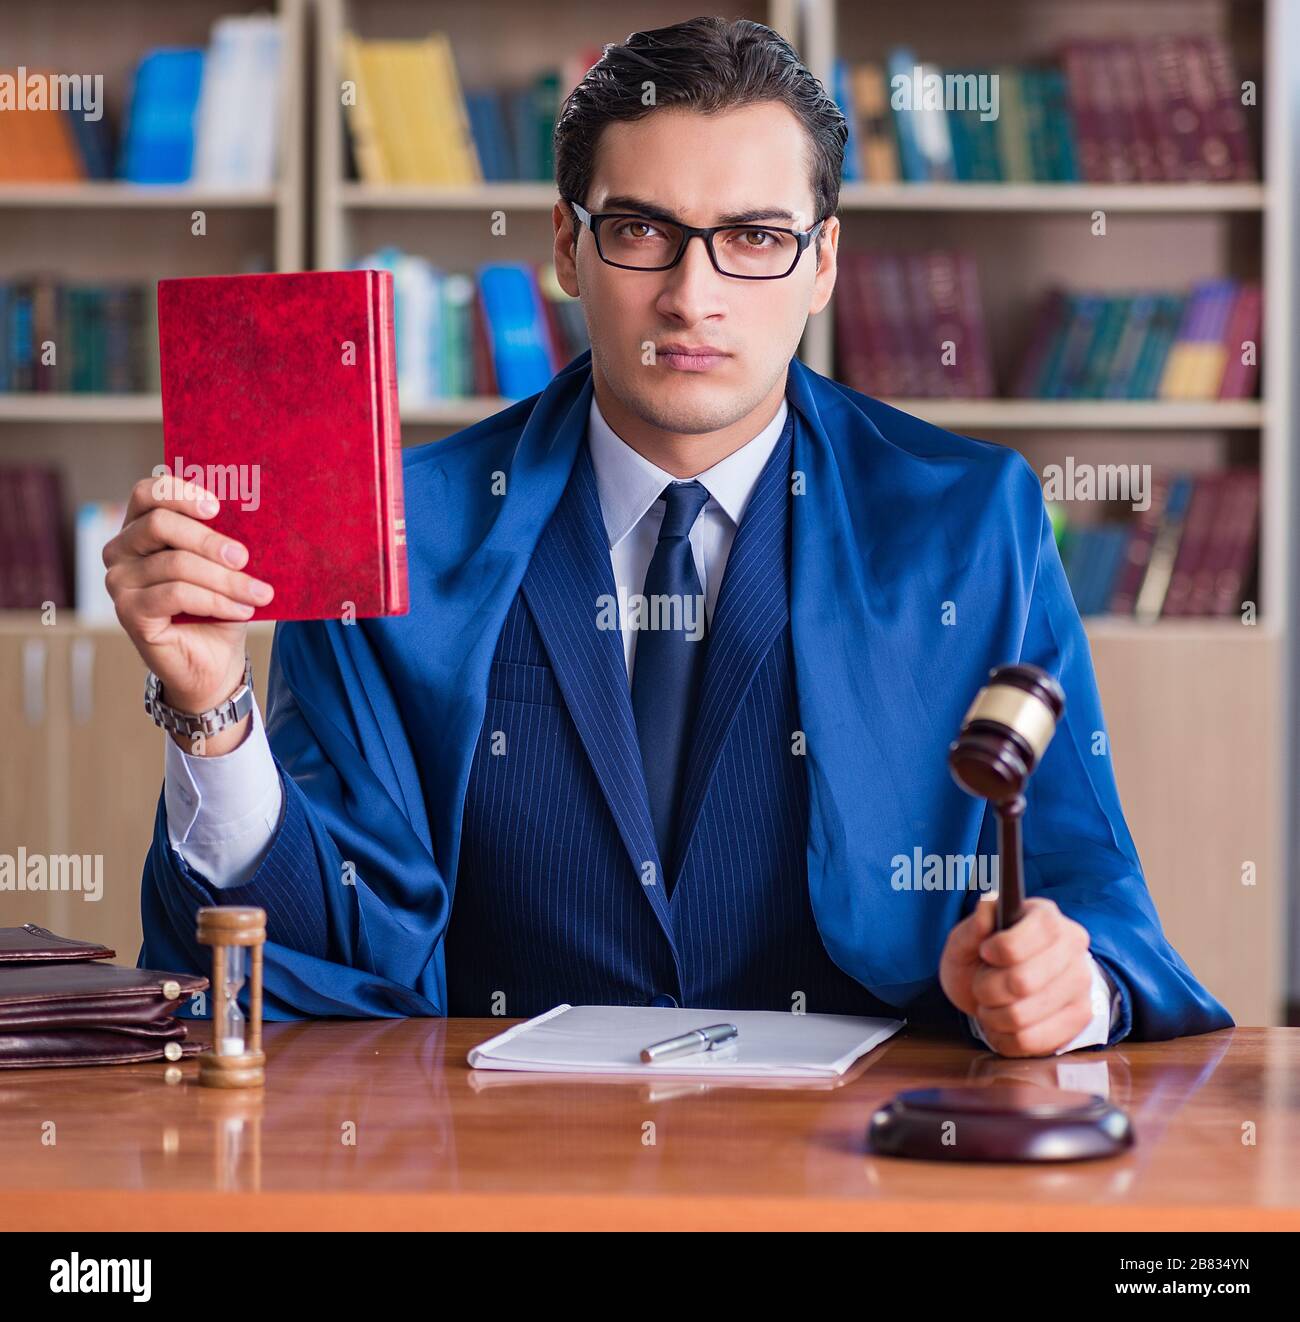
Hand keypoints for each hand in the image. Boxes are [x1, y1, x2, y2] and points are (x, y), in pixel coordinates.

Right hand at [103, 474, 273, 753]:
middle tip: (244, 557)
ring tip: (259, 593)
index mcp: (141, 528)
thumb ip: (226, 539)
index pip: (147, 493)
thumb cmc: (219, 607)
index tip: (217, 506)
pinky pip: (176, 594)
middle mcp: (120, 551)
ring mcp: (119, 582)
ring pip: (175, 564)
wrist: (213, 662)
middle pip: (159, 525)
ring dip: (225, 579)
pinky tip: (242, 610)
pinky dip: (215, 600)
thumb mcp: (225, 567)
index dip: (180, 492)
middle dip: (209, 540)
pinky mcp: (128, 612)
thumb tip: (255, 518)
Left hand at [940, 894, 1094, 1056]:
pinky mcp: (1080, 1018)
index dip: (996, 952)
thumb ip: (973, 926)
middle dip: (987, 988)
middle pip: (1021, 982)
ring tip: (992, 1004)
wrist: (1002, 988)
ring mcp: (1081, 984)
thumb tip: (987, 905)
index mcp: (1045, 916)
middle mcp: (1072, 947)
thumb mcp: (965, 940)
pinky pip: (1030, 1041)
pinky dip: (1004, 1037)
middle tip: (982, 984)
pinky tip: (1002, 1024)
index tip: (985, 952)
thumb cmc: (982, 959)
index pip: (1021, 941)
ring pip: (1022, 1016)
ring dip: (992, 1015)